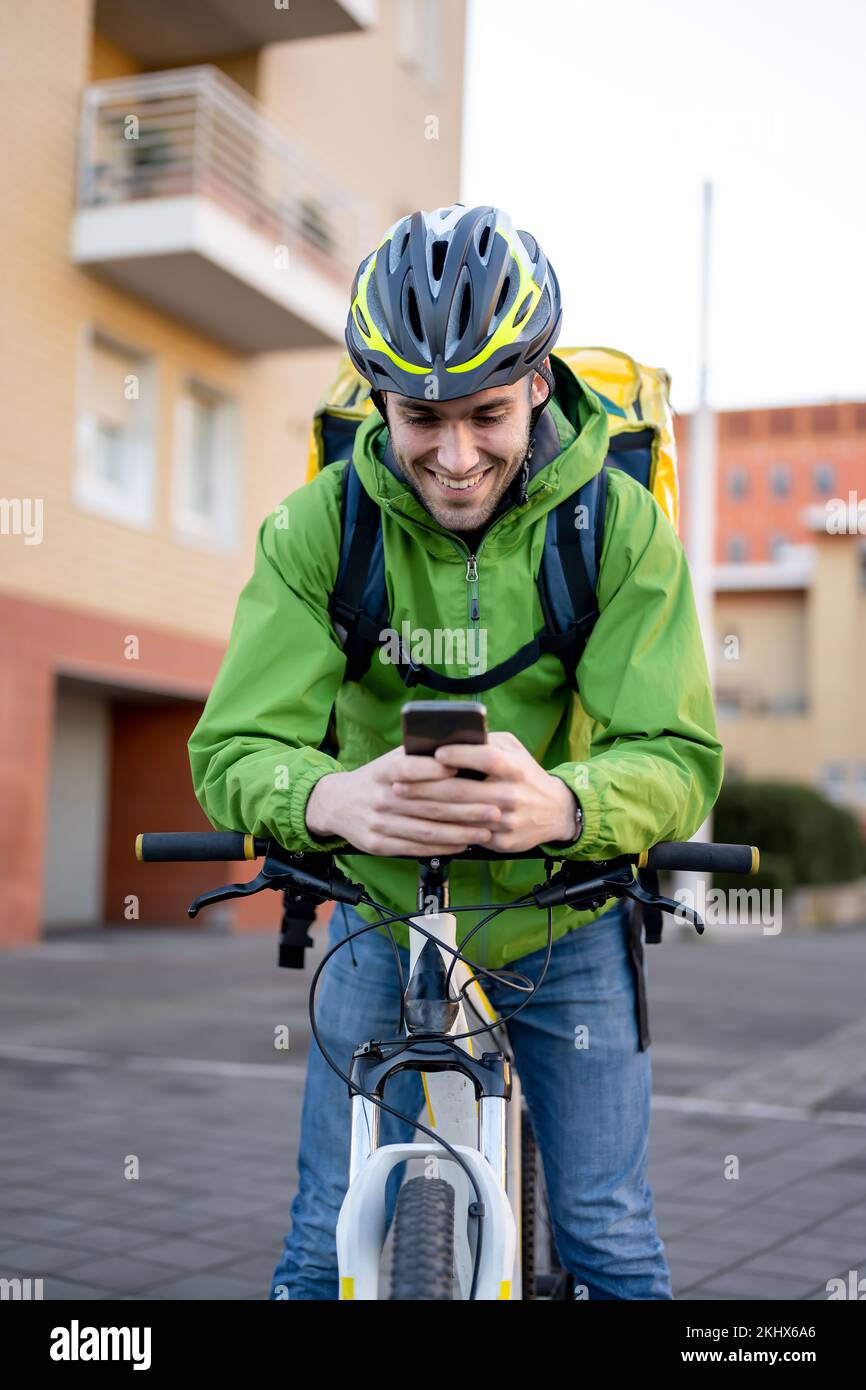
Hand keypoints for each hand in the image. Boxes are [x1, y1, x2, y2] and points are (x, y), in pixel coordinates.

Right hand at [304, 746, 501, 856]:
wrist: (338, 803)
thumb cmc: (377, 779)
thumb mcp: (390, 761)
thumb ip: (419, 758)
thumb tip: (461, 756)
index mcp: (384, 771)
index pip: (409, 768)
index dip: (436, 770)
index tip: (465, 770)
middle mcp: (380, 797)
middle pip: (428, 804)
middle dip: (466, 807)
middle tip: (494, 808)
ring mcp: (378, 823)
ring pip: (426, 830)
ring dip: (460, 832)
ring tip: (486, 829)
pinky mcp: (378, 844)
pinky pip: (416, 847)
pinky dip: (443, 847)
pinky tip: (463, 843)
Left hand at [392, 730, 579, 853]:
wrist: (556, 812)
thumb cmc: (525, 775)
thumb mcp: (515, 750)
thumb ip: (487, 742)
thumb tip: (452, 735)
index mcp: (516, 768)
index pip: (486, 758)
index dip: (460, 754)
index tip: (435, 752)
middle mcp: (512, 794)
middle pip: (463, 790)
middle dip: (426, 787)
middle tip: (399, 782)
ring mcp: (508, 821)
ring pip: (460, 816)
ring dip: (427, 809)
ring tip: (403, 799)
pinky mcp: (504, 842)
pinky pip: (468, 836)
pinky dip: (442, 828)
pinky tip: (421, 821)